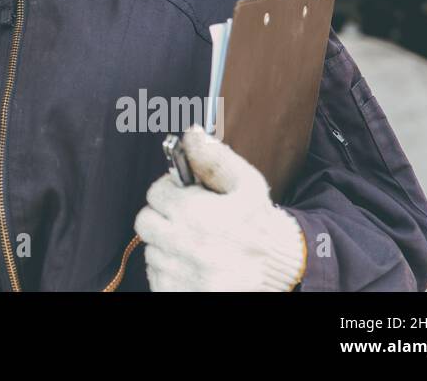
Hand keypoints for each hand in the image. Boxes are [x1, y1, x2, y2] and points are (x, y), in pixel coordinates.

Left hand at [134, 125, 306, 290]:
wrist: (281, 271)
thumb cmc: (260, 224)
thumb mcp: (246, 184)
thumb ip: (214, 157)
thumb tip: (191, 132)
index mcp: (196, 214)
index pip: (155, 193)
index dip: (171, 191)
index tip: (186, 196)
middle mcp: (184, 246)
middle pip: (144, 222)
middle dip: (162, 216)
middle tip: (185, 218)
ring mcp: (181, 274)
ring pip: (151, 250)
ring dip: (167, 243)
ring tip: (195, 242)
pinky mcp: (179, 294)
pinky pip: (157, 275)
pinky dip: (170, 268)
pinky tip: (194, 263)